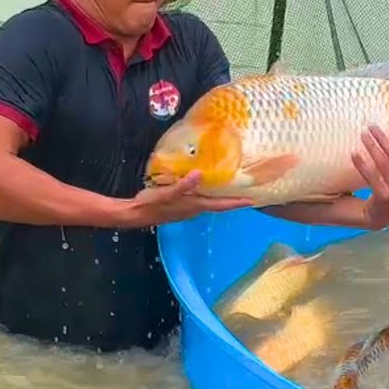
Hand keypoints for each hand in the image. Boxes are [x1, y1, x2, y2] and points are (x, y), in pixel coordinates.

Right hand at [120, 171, 253, 227]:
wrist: (136, 214)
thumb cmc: (151, 204)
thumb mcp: (167, 192)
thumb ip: (183, 185)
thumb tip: (199, 174)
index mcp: (195, 205)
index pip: (221, 205)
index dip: (236, 203)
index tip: (252, 201)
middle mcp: (195, 209)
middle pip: (219, 204)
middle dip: (234, 200)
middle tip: (248, 192)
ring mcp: (188, 208)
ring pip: (211, 202)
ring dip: (223, 197)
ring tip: (233, 188)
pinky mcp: (182, 205)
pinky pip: (201, 199)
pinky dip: (210, 193)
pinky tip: (208, 186)